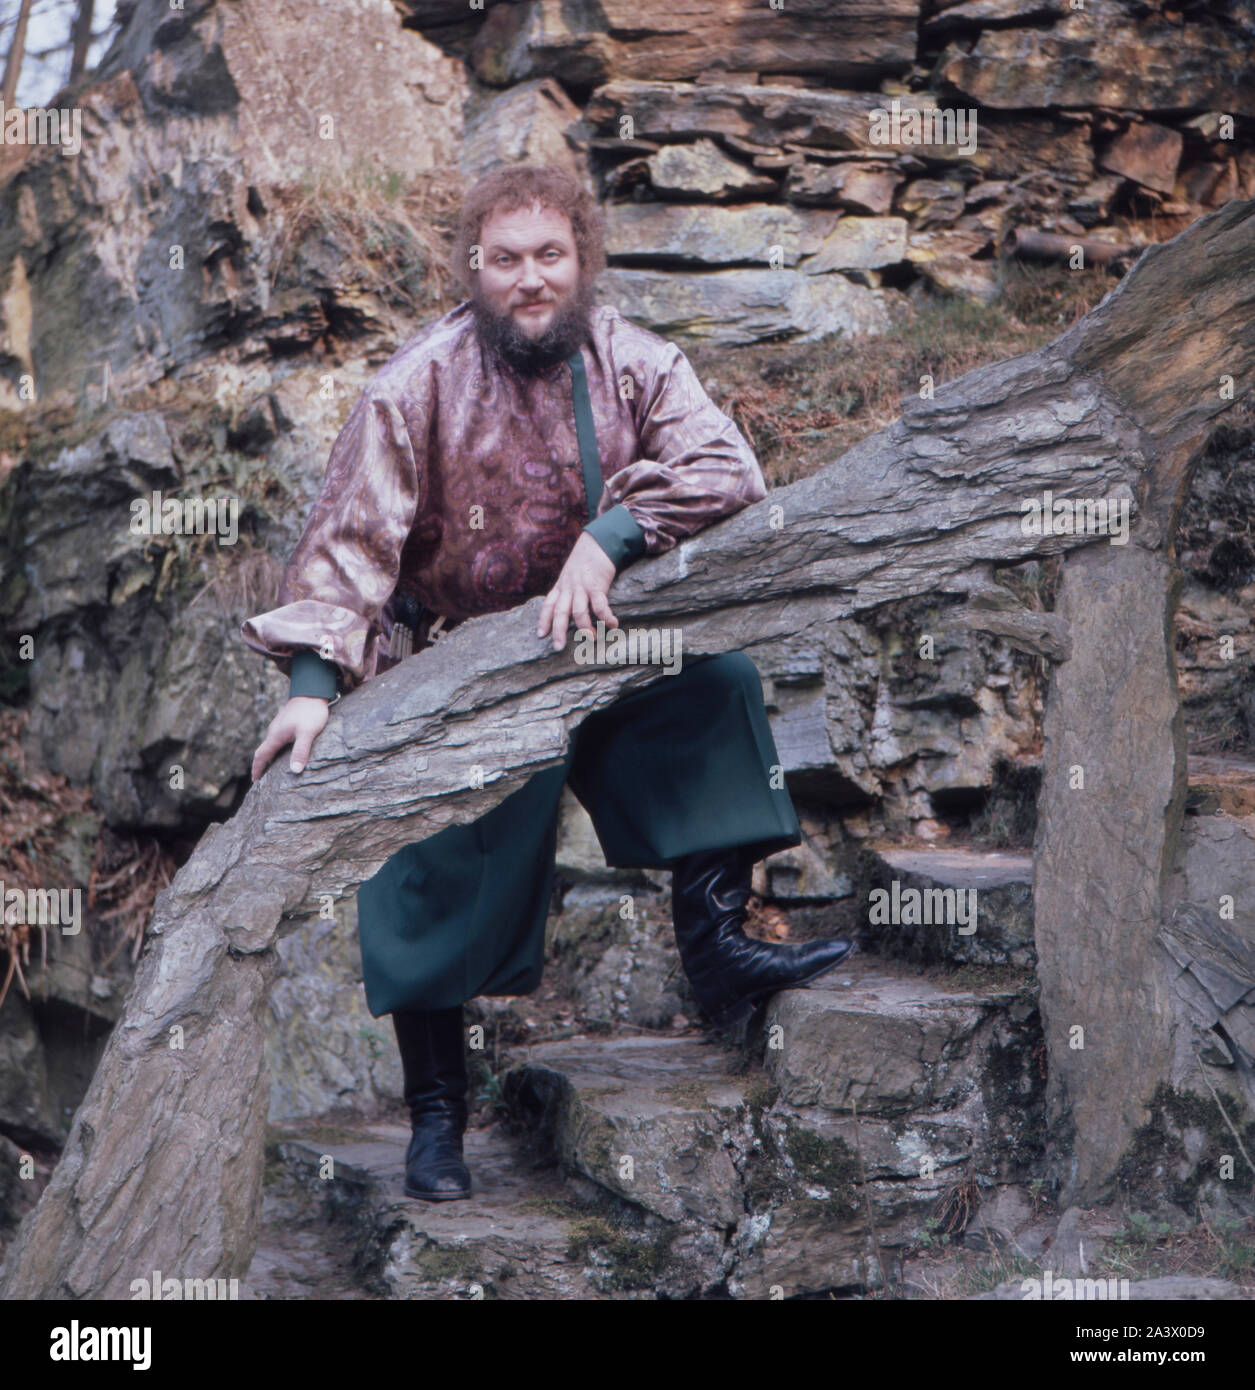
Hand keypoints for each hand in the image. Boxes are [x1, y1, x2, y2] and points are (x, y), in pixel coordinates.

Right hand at [251, 696, 330, 779]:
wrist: (313, 690)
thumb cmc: (310, 712)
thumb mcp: (307, 733)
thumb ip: (301, 751)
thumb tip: (295, 771)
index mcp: (275, 736)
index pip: (261, 756)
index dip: (257, 769)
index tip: (255, 780)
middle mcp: (274, 731)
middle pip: (264, 750)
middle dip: (262, 764)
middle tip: (263, 777)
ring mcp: (280, 725)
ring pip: (272, 744)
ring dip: (271, 756)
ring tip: (275, 768)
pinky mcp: (287, 721)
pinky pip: (279, 738)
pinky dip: (279, 748)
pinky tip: (287, 751)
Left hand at [537, 532, 618, 651]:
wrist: (598, 542)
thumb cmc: (586, 559)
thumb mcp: (570, 573)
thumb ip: (568, 588)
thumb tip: (568, 606)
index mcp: (561, 585)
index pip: (548, 605)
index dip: (543, 620)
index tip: (540, 635)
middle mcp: (569, 587)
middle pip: (560, 612)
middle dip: (558, 631)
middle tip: (558, 647)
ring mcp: (582, 586)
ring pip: (578, 612)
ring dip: (584, 628)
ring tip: (591, 638)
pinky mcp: (597, 585)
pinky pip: (600, 606)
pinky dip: (606, 618)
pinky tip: (613, 625)